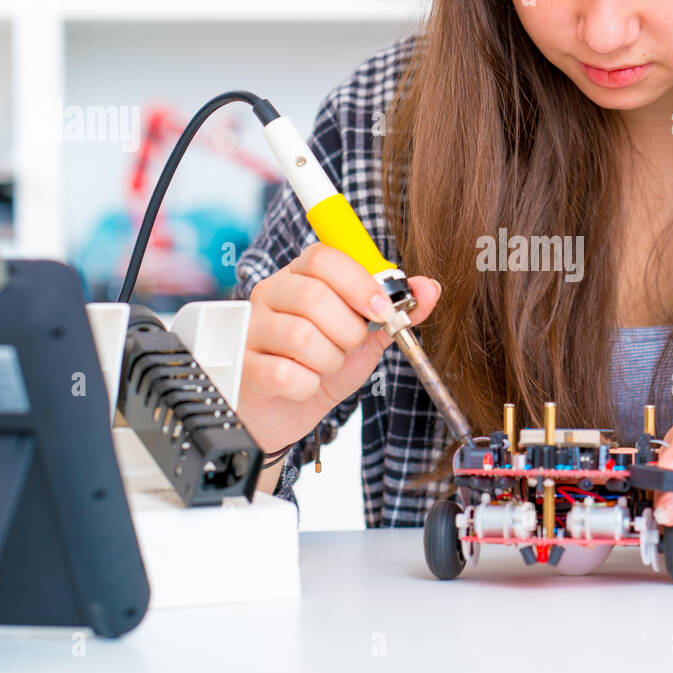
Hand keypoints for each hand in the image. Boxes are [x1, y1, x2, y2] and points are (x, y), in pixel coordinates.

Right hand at [236, 242, 441, 454]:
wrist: (287, 413)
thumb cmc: (320, 367)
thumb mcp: (365, 338)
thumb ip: (396, 312)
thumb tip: (430, 287)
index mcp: (297, 277)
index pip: (322, 258)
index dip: (358, 282)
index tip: (382, 309)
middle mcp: (267, 296)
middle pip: (312, 296)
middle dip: (348, 330)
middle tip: (350, 346)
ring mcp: (249, 331)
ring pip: (301, 337)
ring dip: (329, 361)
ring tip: (324, 366)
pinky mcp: (242, 367)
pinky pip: (286, 374)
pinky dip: (308, 386)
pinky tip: (303, 386)